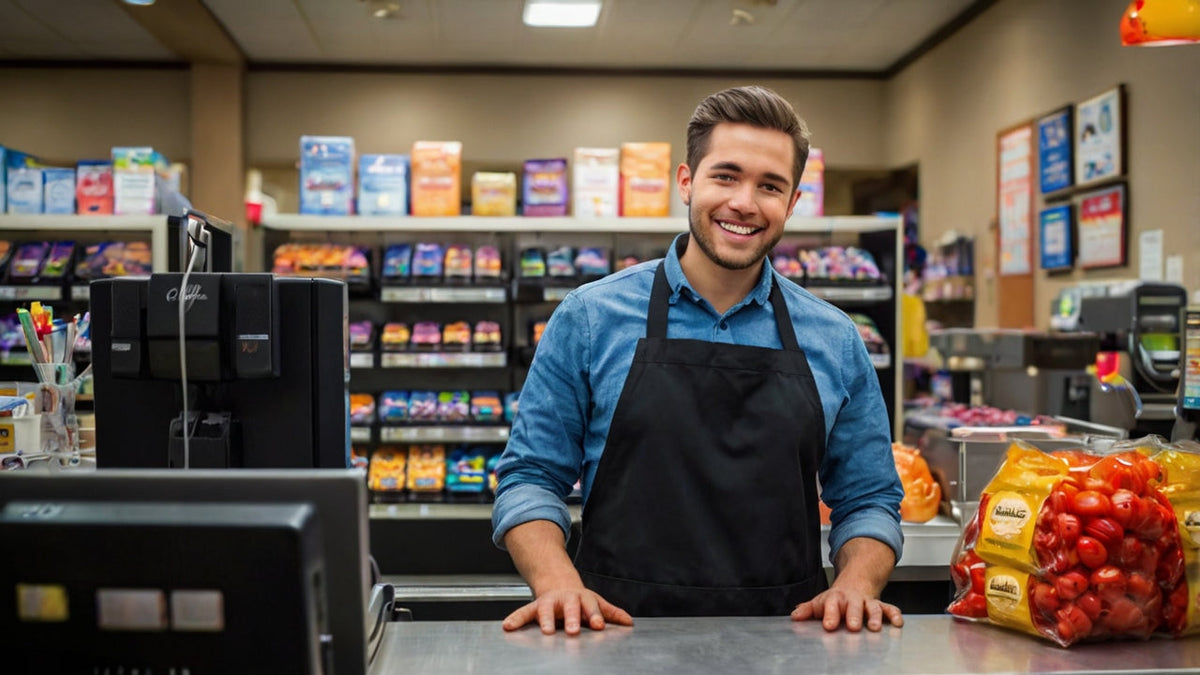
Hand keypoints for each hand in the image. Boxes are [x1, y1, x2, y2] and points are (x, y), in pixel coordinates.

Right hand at [502, 588, 633, 634]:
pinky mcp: (534, 607)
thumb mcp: (595, 603)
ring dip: (546, 619)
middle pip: (570, 607)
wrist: (558, 584)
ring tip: (546, 630)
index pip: (590, 607)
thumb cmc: (579, 599)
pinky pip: (523, 613)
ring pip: (546, 609)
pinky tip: (508, 626)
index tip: (598, 626)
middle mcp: (565, 599)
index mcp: (582, 598)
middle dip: (572, 618)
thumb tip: (629, 622)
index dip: (594, 616)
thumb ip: (610, 613)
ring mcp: (549, 602)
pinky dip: (515, 619)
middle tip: (573, 631)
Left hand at [790, 586, 902, 631]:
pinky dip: (894, 615)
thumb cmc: (836, 599)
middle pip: (854, 607)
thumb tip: (795, 615)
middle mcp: (853, 600)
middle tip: (853, 627)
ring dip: (875, 617)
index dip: (830, 615)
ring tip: (874, 627)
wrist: (855, 583)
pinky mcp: (881, 606)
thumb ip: (808, 610)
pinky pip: (890, 609)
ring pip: (873, 608)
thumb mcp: (820, 602)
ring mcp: (868, 602)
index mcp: (836, 599)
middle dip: (854, 616)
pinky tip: (897, 622)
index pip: (832, 606)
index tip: (829, 625)